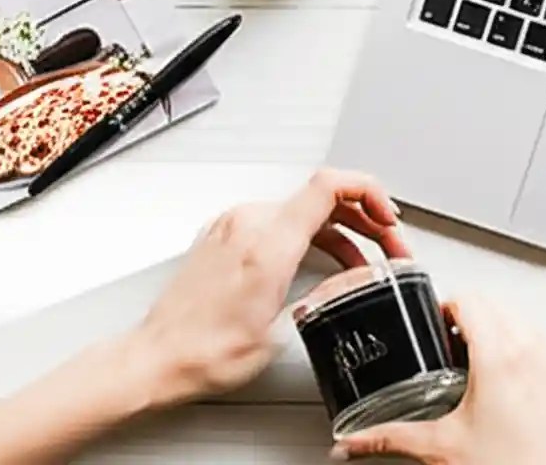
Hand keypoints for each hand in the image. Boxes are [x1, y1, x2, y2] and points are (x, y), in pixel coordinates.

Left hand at [130, 169, 408, 406]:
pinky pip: (279, 220)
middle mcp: (249, 224)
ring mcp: (235, 226)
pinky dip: (311, 234)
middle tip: (388, 246)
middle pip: (324, 197)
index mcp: (268, 244)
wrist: (156, 358)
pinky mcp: (226, 235)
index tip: (389, 217)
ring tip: (362, 261)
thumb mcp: (283, 330)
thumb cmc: (204, 352)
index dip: (370, 193)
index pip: (330, 186)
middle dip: (365, 220)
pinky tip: (323, 260)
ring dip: (341, 230)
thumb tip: (360, 279)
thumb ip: (328, 293)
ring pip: (303, 209)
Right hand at [333, 297, 545, 464]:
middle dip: (472, 321)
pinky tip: (511, 379)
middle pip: (496, 306)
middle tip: (452, 349)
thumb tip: (352, 440)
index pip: (471, 300)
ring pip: (523, 321)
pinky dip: (528, 349)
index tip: (437, 325)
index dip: (447, 308)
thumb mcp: (440, 447)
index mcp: (502, 358)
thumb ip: (389, 435)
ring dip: (500, 332)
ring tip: (480, 366)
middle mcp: (536, 351)